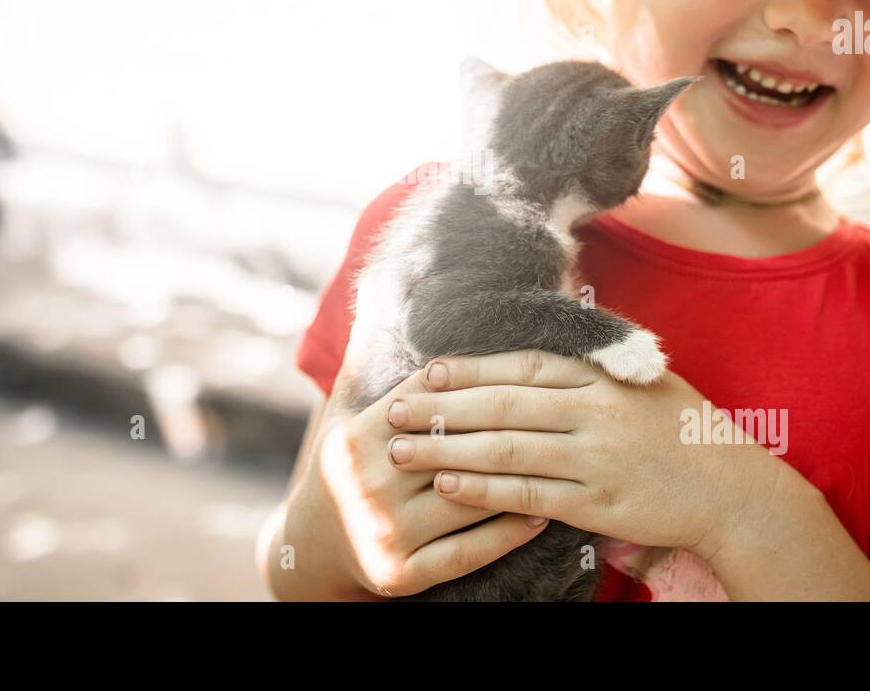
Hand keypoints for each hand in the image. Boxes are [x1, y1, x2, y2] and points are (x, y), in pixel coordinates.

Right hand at [283, 364, 553, 597]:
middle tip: (555, 416)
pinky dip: (506, 533)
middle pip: (451, 446)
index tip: (517, 372)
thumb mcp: (344, 412)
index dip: (471, 383)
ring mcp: (383, 533)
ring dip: (517, 479)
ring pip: (466, 498)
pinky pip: (466, 552)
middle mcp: (367, 484)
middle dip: (504, 429)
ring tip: (559, 462)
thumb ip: (365, 360)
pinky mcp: (400, 574)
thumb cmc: (346, 466)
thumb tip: (379, 295)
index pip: (425, 399)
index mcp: (357, 439)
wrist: (310, 548)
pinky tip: (539, 515)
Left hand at [380, 349, 779, 557]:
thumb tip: (535, 336)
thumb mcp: (641, 378)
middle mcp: (595, 412)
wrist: (732, 488)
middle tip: (392, 412)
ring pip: (506, 450)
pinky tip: (447, 486)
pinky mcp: (596, 505)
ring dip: (448, 450)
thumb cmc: (679, 428)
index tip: (425, 373)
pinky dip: (483, 491)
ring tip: (401, 451)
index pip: (522, 366)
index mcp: (602, 376)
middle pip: (503, 404)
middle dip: (441, 408)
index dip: (469, 369)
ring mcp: (595, 459)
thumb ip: (588, 361)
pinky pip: (527, 496)